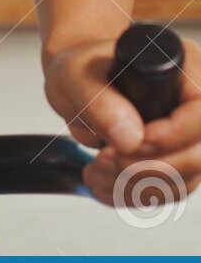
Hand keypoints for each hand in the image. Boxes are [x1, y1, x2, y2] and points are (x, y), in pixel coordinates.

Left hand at [44, 36, 200, 205]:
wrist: (77, 84)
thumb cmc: (82, 70)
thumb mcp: (75, 76)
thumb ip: (99, 101)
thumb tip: (131, 138)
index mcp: (181, 69)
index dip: (173, 136)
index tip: (131, 143)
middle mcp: (193, 104)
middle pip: (198, 154)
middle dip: (147, 167)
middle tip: (104, 160)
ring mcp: (189, 137)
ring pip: (184, 179)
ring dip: (135, 185)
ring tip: (94, 171)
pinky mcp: (176, 161)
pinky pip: (167, 190)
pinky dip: (133, 193)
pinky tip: (103, 183)